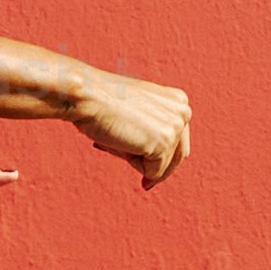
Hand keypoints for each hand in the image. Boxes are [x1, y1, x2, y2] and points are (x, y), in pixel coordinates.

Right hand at [65, 67, 195, 188]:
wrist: (87, 95)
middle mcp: (183, 112)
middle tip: (139, 175)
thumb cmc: (102, 103)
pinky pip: (153, 172)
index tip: (142, 162)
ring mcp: (176, 127)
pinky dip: (133, 164)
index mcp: (178, 101)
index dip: (159, 156)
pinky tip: (119, 142)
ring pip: (162, 166)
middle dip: (154, 166)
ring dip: (137, 161)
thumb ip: (152, 128)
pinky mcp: (164, 142)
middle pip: (177, 157)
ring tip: (117, 138)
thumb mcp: (136, 112)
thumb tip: (155, 169)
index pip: (178, 142)